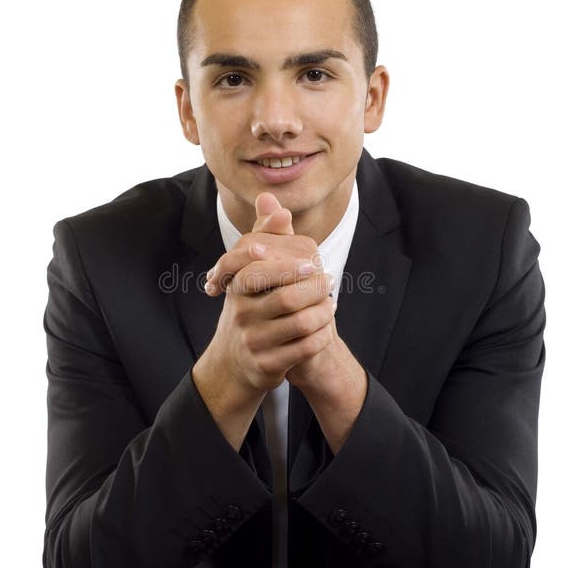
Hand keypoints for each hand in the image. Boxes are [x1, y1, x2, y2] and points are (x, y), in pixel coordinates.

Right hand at [192, 193, 335, 447]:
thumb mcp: (252, 274)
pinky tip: (326, 327)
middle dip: (314, 288)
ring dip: (323, 312)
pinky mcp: (266, 365)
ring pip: (299, 323)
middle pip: (285, 297)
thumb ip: (265, 237)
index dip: (289, 265)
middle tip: (330, 281)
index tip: (314, 262)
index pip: (260, 269)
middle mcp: (239, 314)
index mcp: (236, 288)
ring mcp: (251, 341)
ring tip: (331, 303)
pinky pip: (303, 348)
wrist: (236, 362)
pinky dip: (321, 336)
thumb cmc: (251, 308)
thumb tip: (273, 202)